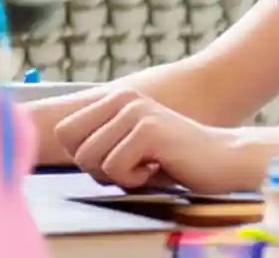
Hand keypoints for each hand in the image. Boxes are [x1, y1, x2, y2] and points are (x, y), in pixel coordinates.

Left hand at [51, 88, 258, 193]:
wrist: (221, 158)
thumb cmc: (172, 159)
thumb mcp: (129, 143)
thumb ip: (99, 140)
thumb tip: (58, 149)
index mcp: (113, 99)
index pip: (63, 131)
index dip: (81, 157)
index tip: (112, 162)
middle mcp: (121, 98)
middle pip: (73, 148)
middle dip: (97, 170)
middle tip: (131, 167)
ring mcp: (134, 112)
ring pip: (91, 159)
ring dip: (117, 176)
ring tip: (146, 166)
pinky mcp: (148, 129)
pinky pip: (115, 168)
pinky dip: (133, 180)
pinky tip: (157, 169)